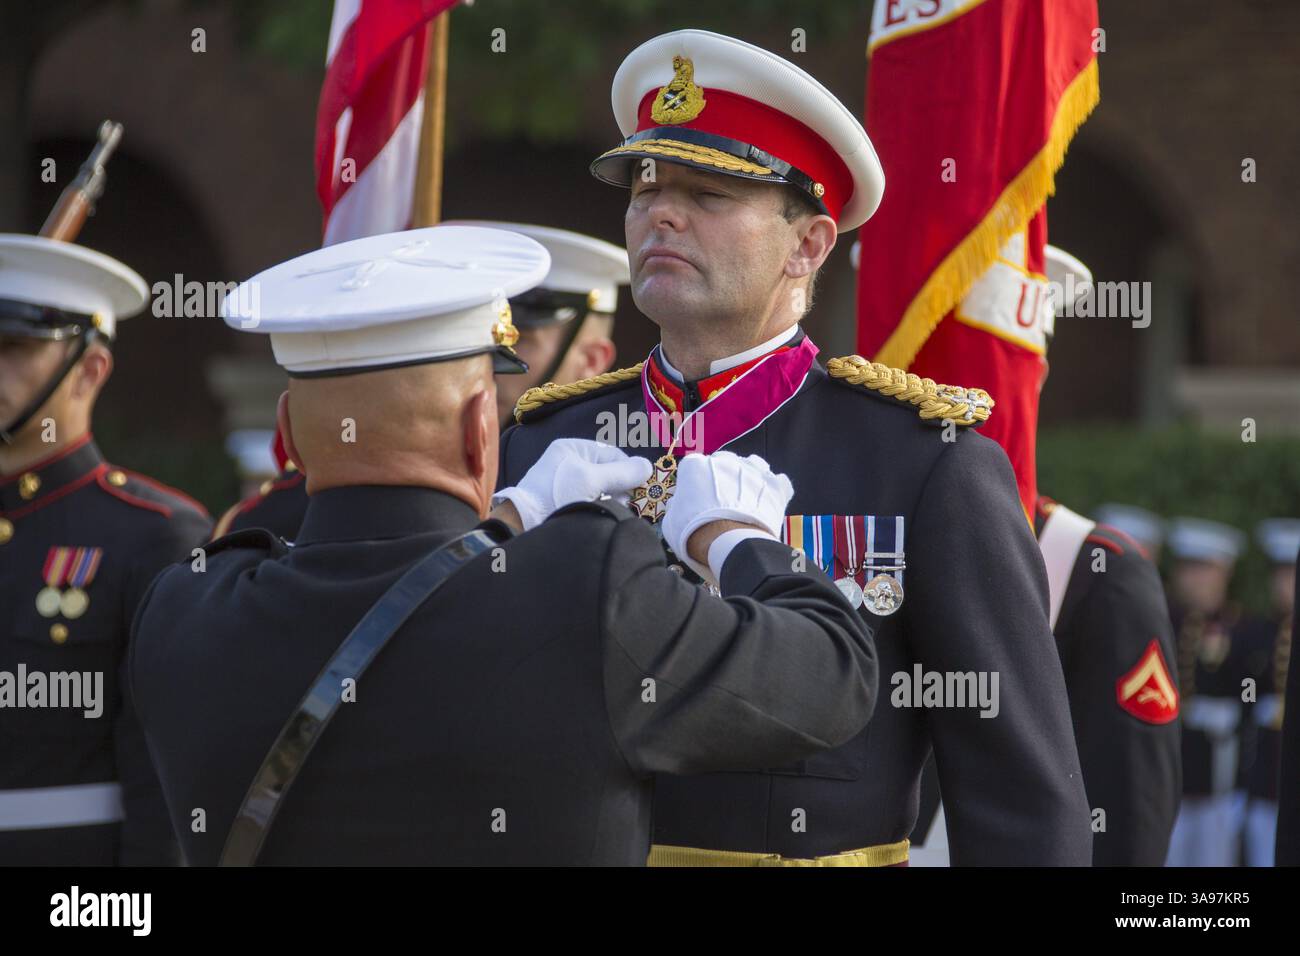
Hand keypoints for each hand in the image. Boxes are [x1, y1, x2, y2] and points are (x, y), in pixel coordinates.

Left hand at [494, 439, 652, 530]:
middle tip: (617, 502)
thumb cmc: (554, 495)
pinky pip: (590, 500)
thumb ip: (621, 473)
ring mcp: (565, 482)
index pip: (612, 454)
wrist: (521, 525)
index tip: (635, 489)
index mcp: (571, 448)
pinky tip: (594, 515)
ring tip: (602, 509)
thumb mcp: (590, 480)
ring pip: (601, 488)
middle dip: (617, 488)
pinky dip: (596, 507)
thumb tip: (648, 467)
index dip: (627, 471)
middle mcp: (568, 462)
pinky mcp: (562, 501)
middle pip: (608, 472)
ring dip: (608, 500)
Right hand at [662, 451, 793, 581]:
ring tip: (746, 497)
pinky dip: (773, 489)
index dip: (694, 483)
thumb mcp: (671, 523)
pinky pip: (777, 481)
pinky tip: (768, 501)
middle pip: (723, 463)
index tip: (696, 497)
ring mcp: (753, 470)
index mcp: (696, 465)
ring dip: (748, 477)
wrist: (731, 544)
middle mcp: (725, 461)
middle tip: (722, 501)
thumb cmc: (696, 533)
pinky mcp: (776, 485)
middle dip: (722, 478)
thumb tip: (678, 503)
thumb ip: (675, 506)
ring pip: (752, 465)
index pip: (693, 466)